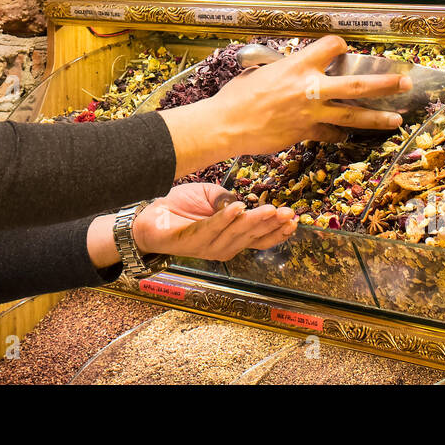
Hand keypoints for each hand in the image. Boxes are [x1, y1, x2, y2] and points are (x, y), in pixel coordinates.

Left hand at [133, 182, 296, 260]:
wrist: (150, 214)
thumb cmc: (181, 207)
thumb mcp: (211, 197)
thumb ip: (228, 200)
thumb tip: (241, 202)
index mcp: (232, 237)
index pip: (260, 238)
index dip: (278, 231)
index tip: (294, 220)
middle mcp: (224, 246)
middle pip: (253, 236)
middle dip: (272, 224)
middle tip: (288, 214)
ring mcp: (209, 247)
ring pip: (236, 233)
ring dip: (254, 220)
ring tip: (270, 209)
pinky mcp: (192, 242)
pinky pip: (211, 229)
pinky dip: (225, 219)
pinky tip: (238, 208)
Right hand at [160, 35, 411, 174]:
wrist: (226, 125)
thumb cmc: (237, 95)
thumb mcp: (261, 71)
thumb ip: (285, 70)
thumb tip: (293, 72)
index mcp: (297, 65)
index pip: (332, 46)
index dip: (340, 45)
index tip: (343, 48)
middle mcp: (310, 87)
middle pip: (357, 84)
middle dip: (385, 83)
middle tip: (404, 81)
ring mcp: (311, 113)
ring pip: (353, 115)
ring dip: (378, 117)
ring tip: (397, 118)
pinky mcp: (306, 133)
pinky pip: (331, 134)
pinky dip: (341, 134)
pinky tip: (349, 135)